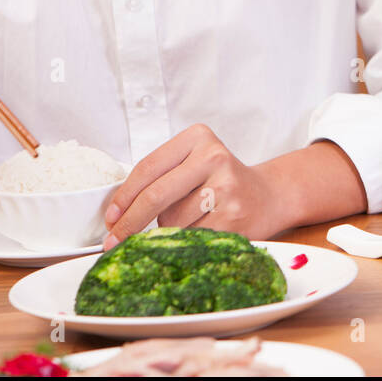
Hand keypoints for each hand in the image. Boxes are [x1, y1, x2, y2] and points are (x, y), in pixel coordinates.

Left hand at [102, 124, 281, 247]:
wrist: (271, 196)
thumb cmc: (223, 183)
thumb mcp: (193, 164)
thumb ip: (161, 178)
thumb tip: (117, 215)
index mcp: (198, 138)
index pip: (148, 168)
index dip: (123, 197)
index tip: (110, 218)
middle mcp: (214, 157)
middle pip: (155, 196)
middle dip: (129, 224)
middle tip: (115, 241)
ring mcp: (226, 187)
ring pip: (172, 221)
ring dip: (169, 231)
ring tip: (192, 221)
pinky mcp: (234, 217)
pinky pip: (191, 238)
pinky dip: (187, 242)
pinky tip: (202, 231)